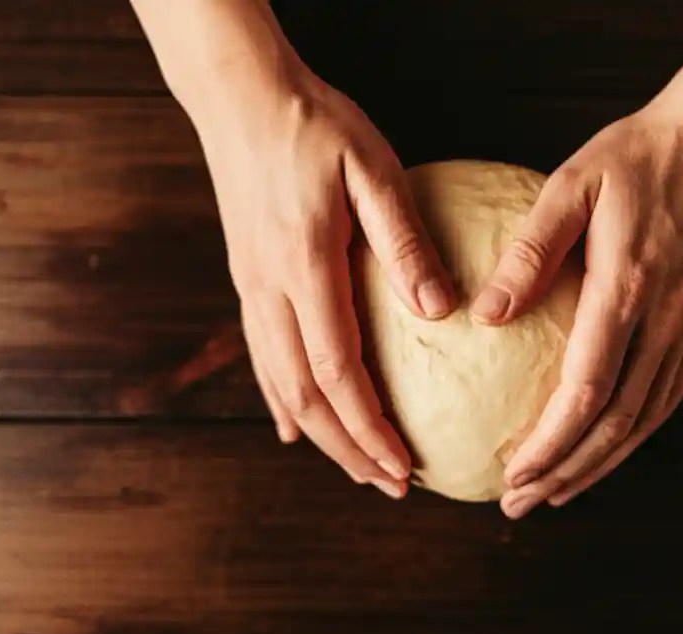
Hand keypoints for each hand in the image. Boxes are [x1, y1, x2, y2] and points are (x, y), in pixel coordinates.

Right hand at [175, 30, 453, 499]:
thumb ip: (402, 240)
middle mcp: (268, 290)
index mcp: (304, 266)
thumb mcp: (372, 168)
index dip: (370, 429)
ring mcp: (251, 288)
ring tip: (358, 466)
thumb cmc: (315, 124)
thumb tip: (441, 308)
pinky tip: (296, 426)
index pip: (337, 373)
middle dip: (348, 450)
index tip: (405, 468)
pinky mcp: (247, 280)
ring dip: (320, 435)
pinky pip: (262, 356)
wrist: (241, 97)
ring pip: (280, 384)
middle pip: (303, 397)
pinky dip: (283, 399)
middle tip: (390, 486)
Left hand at [474, 100, 682, 518]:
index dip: (550, 443)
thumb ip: (530, 250)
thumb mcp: (572, 183)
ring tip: (553, 494)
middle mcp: (666, 320)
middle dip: (565, 472)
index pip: (587, 390)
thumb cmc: (637, 154)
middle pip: (616, 423)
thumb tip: (484, 315)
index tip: (511, 474)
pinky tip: (603, 450)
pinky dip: (632, 436)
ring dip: (598, 465)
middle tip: (518, 504)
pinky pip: (665, 397)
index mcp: (629, 288)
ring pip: (644, 420)